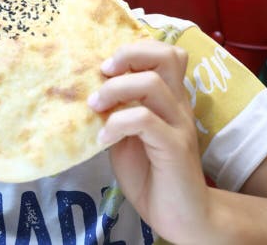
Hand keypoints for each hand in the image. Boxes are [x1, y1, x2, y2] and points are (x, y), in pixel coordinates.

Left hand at [87, 40, 209, 243]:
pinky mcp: (175, 148)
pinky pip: (145, 120)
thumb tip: (85, 91)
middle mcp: (178, 105)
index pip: (166, 52)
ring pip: (152, 84)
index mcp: (168, 98)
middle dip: (128, 56)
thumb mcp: (125, 135)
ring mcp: (179, 124)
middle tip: (102, 74)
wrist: (181, 216)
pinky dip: (117, 123)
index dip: (135, 49)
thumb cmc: (150, 174)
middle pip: (166, 56)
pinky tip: (104, 139)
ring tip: (95, 108)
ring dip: (115, 91)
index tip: (105, 67)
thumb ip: (115, 111)